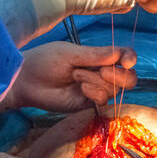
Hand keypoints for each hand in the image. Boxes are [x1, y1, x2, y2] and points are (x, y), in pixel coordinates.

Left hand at [4, 42, 137, 110]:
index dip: (130, 58)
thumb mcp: (71, 53)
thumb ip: (97, 55)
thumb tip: (121, 55)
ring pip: (114, 89)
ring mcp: (95, 89)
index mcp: (98, 56)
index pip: (124, 56)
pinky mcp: (87, 104)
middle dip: (119, 75)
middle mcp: (100, 73)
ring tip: (76, 76)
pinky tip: (80, 88)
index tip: (127, 61)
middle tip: (101, 71)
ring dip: (97, 81)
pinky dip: (95, 93)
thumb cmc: (45, 61)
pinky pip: (103, 100)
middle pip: (128, 78)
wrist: (26, 80)